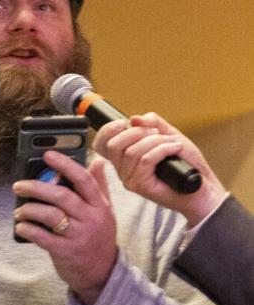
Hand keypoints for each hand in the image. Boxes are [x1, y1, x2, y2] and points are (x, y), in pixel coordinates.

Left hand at [13, 150, 118, 304]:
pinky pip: (42, 237)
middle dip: (37, 187)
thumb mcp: (105, 211)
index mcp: (99, 205)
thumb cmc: (98, 238)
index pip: (83, 180)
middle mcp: (90, 218)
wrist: (102, 273)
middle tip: (19, 185)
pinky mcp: (66, 251)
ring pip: (50, 215)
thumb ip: (99, 187)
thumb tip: (97, 161)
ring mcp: (78, 235)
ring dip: (29, 210)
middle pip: (62, 196)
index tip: (47, 154)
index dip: (65, 165)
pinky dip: (28, 230)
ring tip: (19, 210)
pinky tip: (20, 227)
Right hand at [93, 113, 226, 225]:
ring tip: (173, 143)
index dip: (107, 131)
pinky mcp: (141, 186)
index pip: (102, 145)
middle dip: (137, 132)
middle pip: (114, 146)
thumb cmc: (186, 164)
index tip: (123, 123)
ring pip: (133, 152)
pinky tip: (176, 149)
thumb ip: (153, 124)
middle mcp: (122, 170)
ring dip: (157, 141)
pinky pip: (146, 160)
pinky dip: (164, 149)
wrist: (201, 185)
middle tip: (156, 132)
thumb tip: (134, 118)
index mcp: (124, 158)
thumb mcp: (169, 135)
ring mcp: (130, 179)